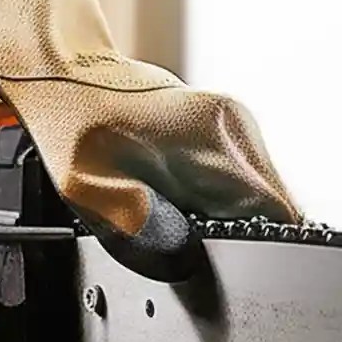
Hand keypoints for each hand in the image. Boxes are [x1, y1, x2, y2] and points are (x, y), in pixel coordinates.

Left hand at [0, 0, 298, 276]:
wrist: (58, 77)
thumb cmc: (69, 129)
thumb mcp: (87, 189)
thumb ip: (137, 227)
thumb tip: (183, 254)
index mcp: (220, 141)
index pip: (282, 217)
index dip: (261, 252)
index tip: (225, 263)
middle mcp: (238, 128)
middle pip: (270, 212)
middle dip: (235, 238)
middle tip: (180, 238)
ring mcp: (233, 125)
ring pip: (254, 198)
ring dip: (221, 219)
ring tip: (169, 214)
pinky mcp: (223, 128)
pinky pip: (235, 181)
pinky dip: (212, 201)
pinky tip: (171, 197)